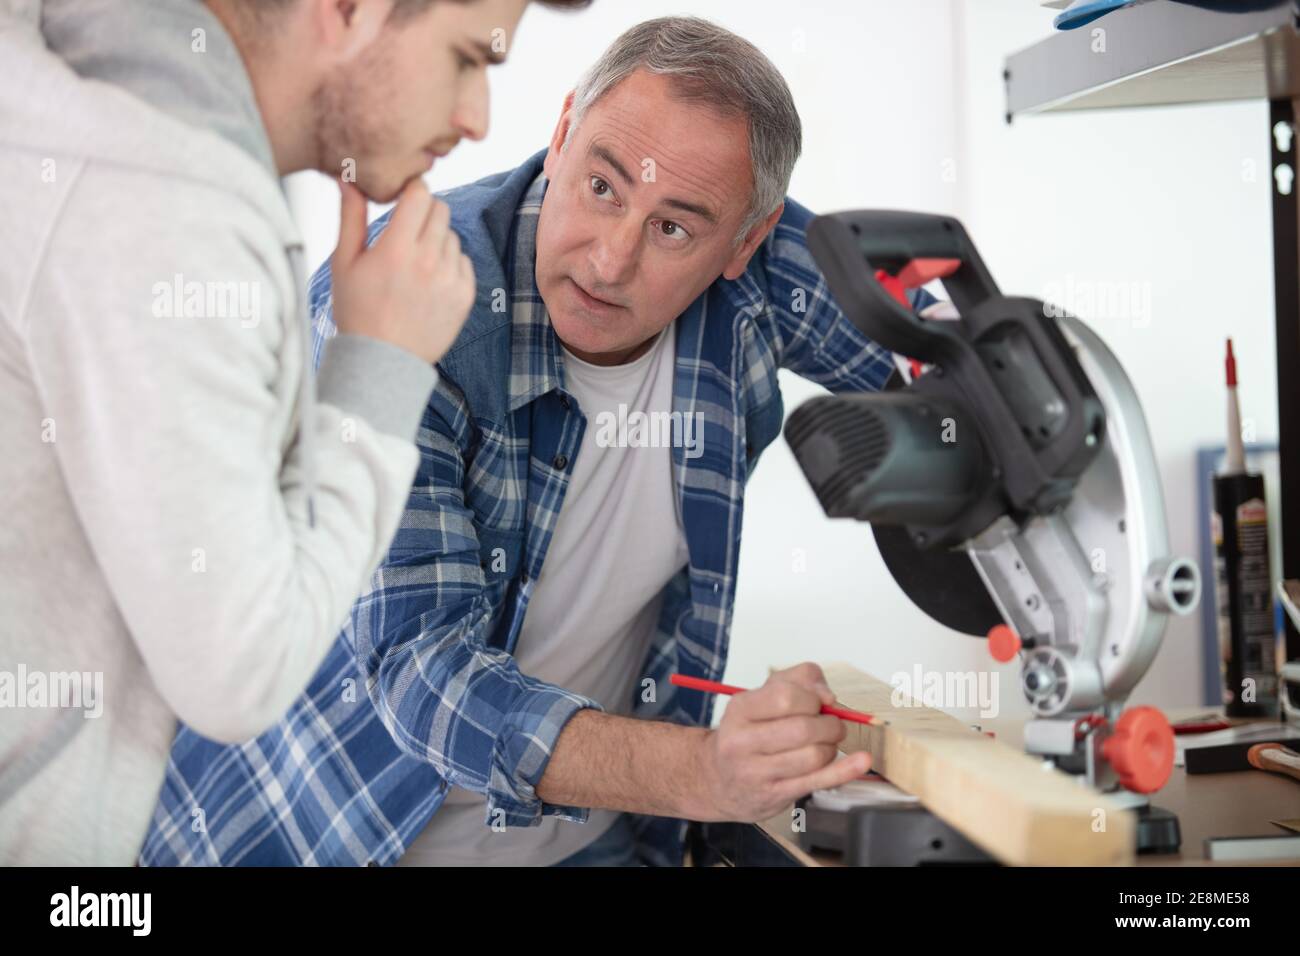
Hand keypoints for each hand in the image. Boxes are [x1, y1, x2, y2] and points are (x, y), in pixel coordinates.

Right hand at [330, 179, 473, 363]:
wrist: (382, 360)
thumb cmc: (357, 310)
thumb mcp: (344, 262)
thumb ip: (351, 217)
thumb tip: (350, 180)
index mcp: (397, 249)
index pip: (420, 194)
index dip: (412, 191)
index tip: (404, 200)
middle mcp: (428, 261)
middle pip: (440, 209)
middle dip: (424, 213)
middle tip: (406, 233)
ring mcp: (450, 279)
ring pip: (452, 235)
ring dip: (436, 240)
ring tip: (414, 264)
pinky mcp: (465, 295)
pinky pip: (464, 261)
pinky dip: (449, 264)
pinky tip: (429, 281)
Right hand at [692, 663, 870, 821]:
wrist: (718, 780)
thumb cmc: (747, 734)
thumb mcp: (761, 696)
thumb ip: (799, 680)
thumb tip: (828, 695)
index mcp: (740, 709)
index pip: (786, 696)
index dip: (813, 698)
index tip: (819, 703)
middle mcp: (742, 741)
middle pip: (803, 728)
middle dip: (829, 724)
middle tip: (831, 726)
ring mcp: (756, 772)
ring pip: (814, 756)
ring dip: (831, 747)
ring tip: (824, 745)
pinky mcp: (774, 795)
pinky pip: (818, 781)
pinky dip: (845, 770)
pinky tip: (861, 761)